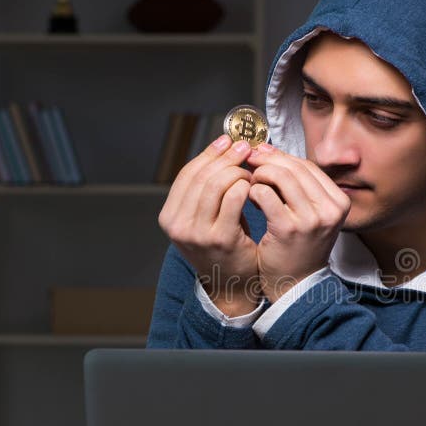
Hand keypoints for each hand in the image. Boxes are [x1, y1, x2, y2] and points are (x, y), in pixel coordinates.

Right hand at [158, 135, 260, 315]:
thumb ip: (209, 189)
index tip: (227, 140)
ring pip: (216, 184)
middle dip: (225, 157)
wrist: (232, 285)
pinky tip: (255, 186)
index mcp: (170, 216)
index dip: (208, 153)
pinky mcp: (221, 239)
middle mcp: (178, 225)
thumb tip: (225, 146)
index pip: (187, 174)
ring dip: (237, 171)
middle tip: (245, 147)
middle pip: (201, 176)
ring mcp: (198, 233)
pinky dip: (245, 186)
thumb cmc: (224, 245)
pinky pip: (234, 199)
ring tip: (251, 169)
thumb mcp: (206, 217)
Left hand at [246, 143, 349, 302]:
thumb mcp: (311, 213)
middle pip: (294, 167)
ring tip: (251, 182)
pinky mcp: (288, 228)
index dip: (282, 156)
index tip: (262, 153)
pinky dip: (253, 190)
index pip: (308, 166)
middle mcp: (330, 209)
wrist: (296, 284)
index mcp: (339, 202)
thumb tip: (267, 149)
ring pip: (280, 176)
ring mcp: (311, 219)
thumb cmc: (299, 246)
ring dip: (260, 174)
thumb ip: (297, 185)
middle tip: (249, 162)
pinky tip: (249, 197)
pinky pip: (265, 194)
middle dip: (267, 160)